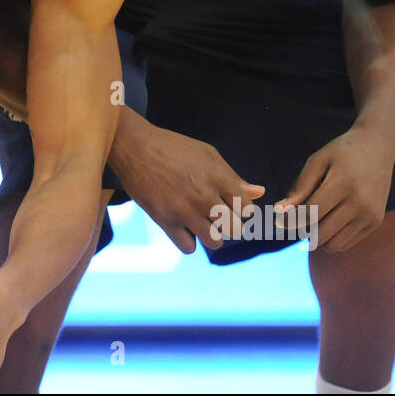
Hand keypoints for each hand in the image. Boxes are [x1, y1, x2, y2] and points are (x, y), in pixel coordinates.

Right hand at [114, 114, 263, 253]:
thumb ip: (233, 177)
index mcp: (217, 176)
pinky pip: (188, 247)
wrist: (135, 147)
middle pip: (235, 229)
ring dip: (212, 235)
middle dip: (231, 224)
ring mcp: (184, 210)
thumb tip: (259, 192)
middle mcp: (203, 196)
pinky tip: (185, 227)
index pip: (246, 208)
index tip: (231, 204)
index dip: (241, 209)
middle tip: (219, 216)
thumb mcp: (207, 154)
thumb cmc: (173, 147)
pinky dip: (190, 241)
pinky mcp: (165, 220)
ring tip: (203, 223)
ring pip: (214, 242)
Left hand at [276, 127, 394, 252]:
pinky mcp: (375, 221)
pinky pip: (347, 243)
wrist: (377, 146)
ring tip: (313, 221)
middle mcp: (360, 202)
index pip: (311, 213)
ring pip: (335, 245)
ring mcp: (370, 214)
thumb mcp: (317, 161)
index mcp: (343, 183)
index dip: (291, 220)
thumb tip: (279, 211)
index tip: (279, 221)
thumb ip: (300, 188)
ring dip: (319, 238)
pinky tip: (329, 221)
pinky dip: (333, 238)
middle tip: (298, 220)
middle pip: (322, 233)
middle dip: (304, 231)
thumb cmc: (342, 152)